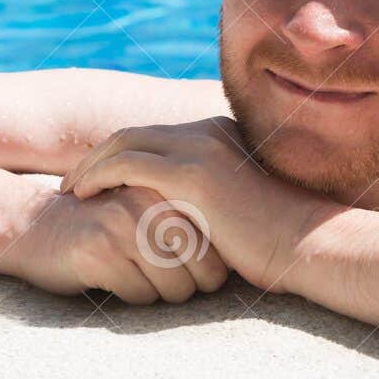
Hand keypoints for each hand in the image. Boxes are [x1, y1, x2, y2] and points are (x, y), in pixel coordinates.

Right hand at [5, 184, 228, 304]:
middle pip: (202, 269)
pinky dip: (133, 297)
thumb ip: (192, 213)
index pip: (218, 245)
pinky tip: (115, 279)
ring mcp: (123, 222)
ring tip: (142, 278)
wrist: (38, 230)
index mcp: (169, 185)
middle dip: (191, 287)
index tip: (192, 271)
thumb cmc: (106, 226)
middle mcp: (150, 199)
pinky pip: (139, 295)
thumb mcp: (152, 206)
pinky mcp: (98, 249)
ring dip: (162, 295)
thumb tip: (250, 248)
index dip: (211, 270)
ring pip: (174, 286)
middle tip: (167, 281)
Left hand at [58, 117, 337, 293]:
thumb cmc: (282, 242)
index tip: (100, 181)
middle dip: (97, 156)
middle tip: (72, 183)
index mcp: (221, 137)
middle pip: (134, 134)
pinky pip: (125, 165)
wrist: (309, 246)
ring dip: (90, 165)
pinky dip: (97, 176)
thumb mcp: (244, 212)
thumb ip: (216, 202)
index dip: (122, 154)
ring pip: (123, 144)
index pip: (157, 137)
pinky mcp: (190, 173)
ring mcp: (199, 148)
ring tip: (70, 191)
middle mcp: (208, 133)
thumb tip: (193, 219)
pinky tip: (82, 197)